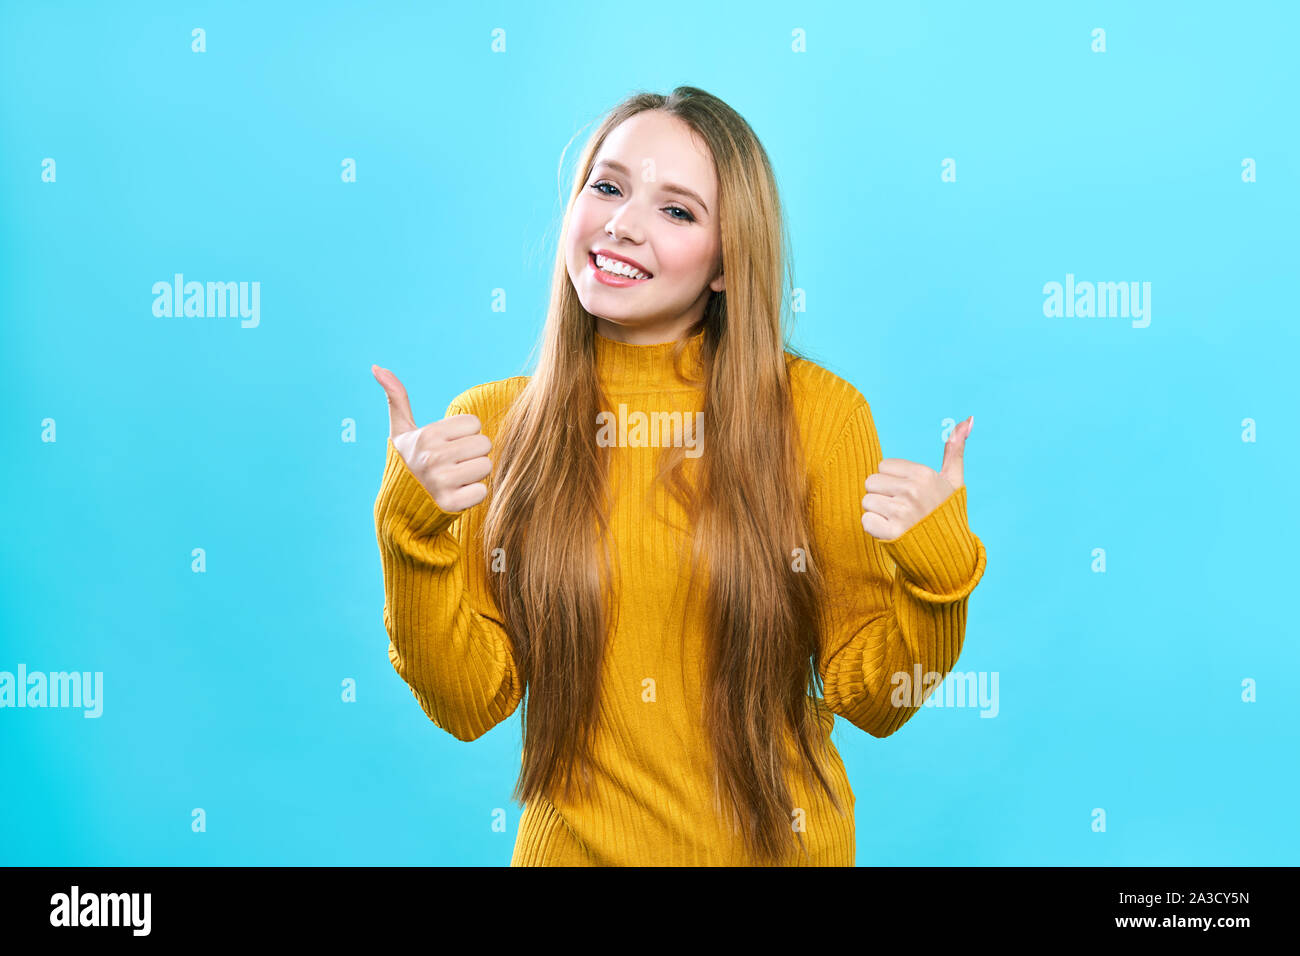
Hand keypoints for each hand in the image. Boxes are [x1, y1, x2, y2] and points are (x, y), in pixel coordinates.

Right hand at [371, 364, 491, 512]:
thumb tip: (377, 367)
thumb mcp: (400, 431)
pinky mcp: (451, 504)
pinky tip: (457, 494)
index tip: (449, 445)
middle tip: (455, 463)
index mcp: (427, 435)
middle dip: (473, 454)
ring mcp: (442, 481)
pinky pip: (483, 491)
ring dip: (475, 474)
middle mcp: (434, 456)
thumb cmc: (407, 463)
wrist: (399, 506)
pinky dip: (474, 495)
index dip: (465, 435)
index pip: (474, 423)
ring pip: (486, 467)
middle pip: (484, 444)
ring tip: (456, 478)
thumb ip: (396, 398)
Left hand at [862, 415, 971, 540]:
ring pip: (866, 501)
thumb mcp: (953, 479)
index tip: (908, 493)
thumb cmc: (946, 513)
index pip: (883, 466)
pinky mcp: (891, 532)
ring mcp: (901, 512)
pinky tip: (891, 530)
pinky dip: (875, 528)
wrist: (949, 553)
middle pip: (871, 482)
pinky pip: (865, 521)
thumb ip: (955, 449)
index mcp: (924, 474)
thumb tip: (969, 419)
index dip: (892, 480)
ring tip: (897, 519)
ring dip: (877, 512)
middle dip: (882, 495)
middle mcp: (912, 491)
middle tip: (901, 507)